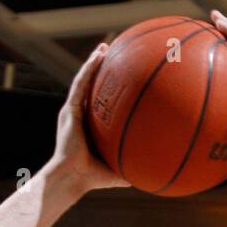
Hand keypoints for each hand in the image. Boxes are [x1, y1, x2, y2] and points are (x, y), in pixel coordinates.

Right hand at [51, 44, 129, 193]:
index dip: (110, 90)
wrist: (73, 178)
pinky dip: (88, 69)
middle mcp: (80, 116)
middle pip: (91, 87)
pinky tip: (98, 55)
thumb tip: (157, 172)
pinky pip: (80, 85)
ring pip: (84, 81)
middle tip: (115, 55)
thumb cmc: (93, 179)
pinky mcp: (69, 111)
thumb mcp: (119, 170)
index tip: (123, 78)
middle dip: (102, 70)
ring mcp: (73, 112)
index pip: (100, 104)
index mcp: (90, 127)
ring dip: (94, 62)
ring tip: (105, 48)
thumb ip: (135, 166)